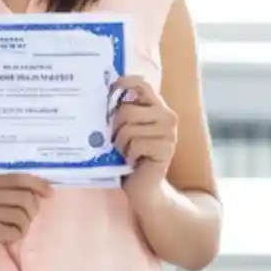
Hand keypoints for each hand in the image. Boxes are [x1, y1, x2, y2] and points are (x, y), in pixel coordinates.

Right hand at [0, 174, 52, 270]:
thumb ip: (13, 193)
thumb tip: (44, 190)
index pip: (18, 178)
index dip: (38, 184)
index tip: (50, 193)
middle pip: (23, 198)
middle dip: (32, 211)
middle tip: (27, 221)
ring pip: (20, 216)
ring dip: (24, 227)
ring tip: (16, 231)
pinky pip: (12, 232)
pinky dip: (15, 236)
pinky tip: (8, 239)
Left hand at [111, 75, 176, 213]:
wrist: (144, 188)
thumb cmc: (130, 156)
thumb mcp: (125, 129)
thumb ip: (121, 111)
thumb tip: (102, 93)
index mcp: (157, 107)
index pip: (142, 84)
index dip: (123, 82)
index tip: (110, 90)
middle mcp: (167, 116)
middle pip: (126, 110)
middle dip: (114, 128)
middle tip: (117, 141)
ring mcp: (169, 133)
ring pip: (128, 128)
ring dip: (120, 144)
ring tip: (125, 152)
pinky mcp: (166, 149)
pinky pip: (135, 144)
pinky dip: (128, 155)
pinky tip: (133, 161)